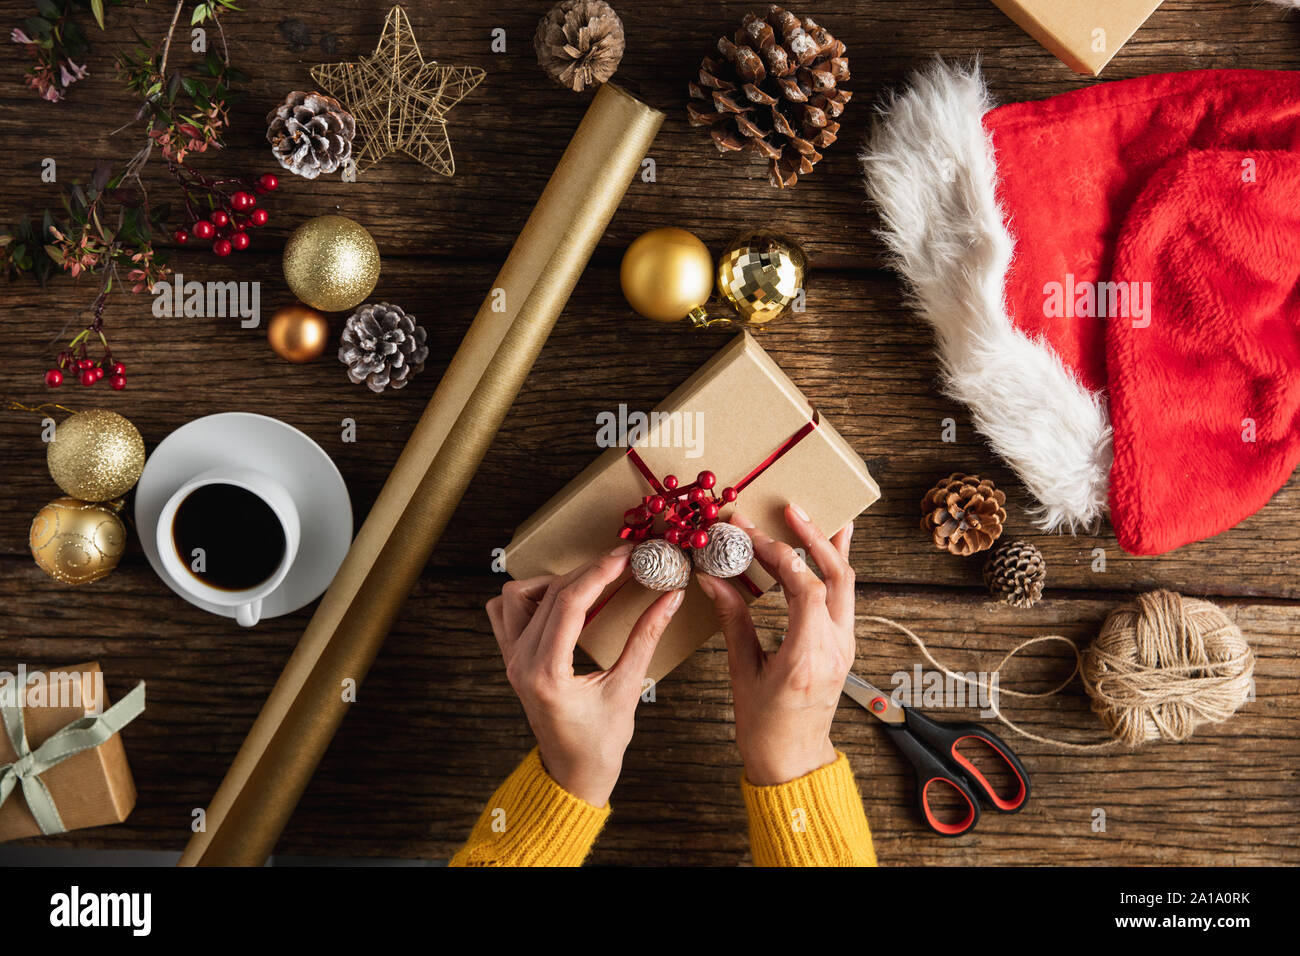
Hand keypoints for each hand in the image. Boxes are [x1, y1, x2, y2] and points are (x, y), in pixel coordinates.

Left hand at [486, 543, 683, 806]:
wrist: (573, 775)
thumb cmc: (600, 743)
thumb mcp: (628, 689)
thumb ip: (646, 637)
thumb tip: (670, 597)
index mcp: (546, 673)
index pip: (570, 603)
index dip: (601, 572)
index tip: (627, 555)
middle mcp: (520, 662)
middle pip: (550, 594)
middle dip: (589, 572)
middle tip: (623, 563)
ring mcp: (510, 660)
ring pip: (518, 596)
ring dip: (553, 582)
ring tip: (590, 585)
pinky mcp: (511, 659)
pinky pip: (505, 613)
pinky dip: (530, 598)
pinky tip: (561, 603)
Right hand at [697, 505, 855, 785]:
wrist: (793, 762)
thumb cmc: (763, 727)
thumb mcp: (742, 673)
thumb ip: (733, 620)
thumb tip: (714, 577)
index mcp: (807, 659)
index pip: (804, 589)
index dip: (778, 555)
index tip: (749, 533)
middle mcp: (835, 649)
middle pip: (835, 578)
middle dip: (811, 539)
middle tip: (788, 510)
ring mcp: (846, 648)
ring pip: (846, 584)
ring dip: (827, 548)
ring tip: (810, 516)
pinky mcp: (844, 646)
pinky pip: (846, 598)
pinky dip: (837, 567)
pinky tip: (834, 543)